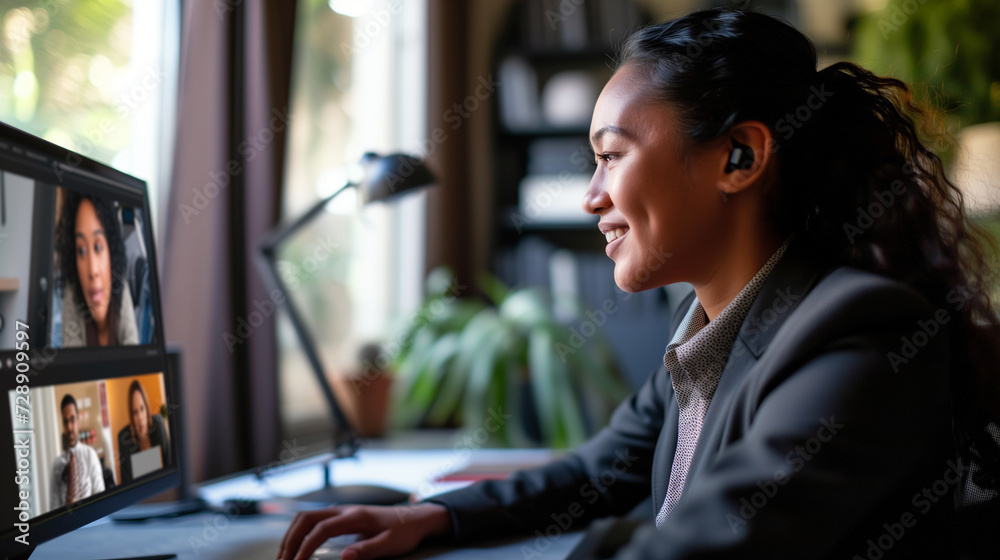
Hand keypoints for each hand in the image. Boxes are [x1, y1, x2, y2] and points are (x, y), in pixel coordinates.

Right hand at [277, 503, 451, 559]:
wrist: (414, 518)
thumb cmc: (404, 532)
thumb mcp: (390, 544)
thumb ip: (368, 550)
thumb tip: (344, 557)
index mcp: (355, 516)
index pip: (321, 529)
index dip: (305, 547)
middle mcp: (344, 510)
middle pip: (306, 518)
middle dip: (290, 540)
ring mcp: (341, 512)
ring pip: (306, 517)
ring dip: (291, 535)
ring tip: (283, 556)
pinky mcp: (341, 517)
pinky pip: (313, 521)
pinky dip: (299, 532)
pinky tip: (295, 547)